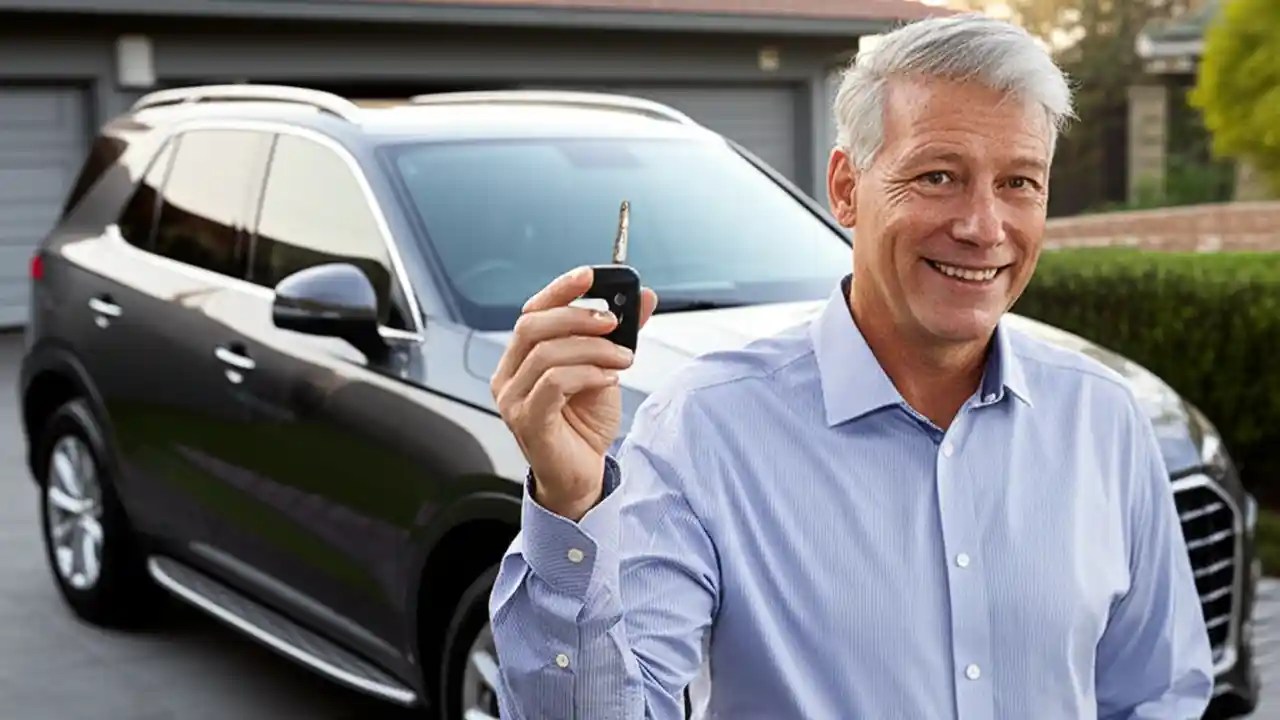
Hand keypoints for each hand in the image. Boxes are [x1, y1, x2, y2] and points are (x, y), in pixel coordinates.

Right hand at [491, 266, 658, 520]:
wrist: (582, 475)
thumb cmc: (584, 425)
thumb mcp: (605, 369)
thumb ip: (619, 334)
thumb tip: (642, 298)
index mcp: (521, 358)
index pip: (532, 311)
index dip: (559, 290)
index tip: (590, 275)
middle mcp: (509, 376)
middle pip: (532, 326)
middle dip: (578, 317)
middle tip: (614, 323)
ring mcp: (513, 400)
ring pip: (547, 353)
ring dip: (592, 349)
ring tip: (621, 359)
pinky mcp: (528, 421)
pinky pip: (554, 383)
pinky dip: (587, 374)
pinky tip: (609, 380)